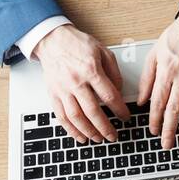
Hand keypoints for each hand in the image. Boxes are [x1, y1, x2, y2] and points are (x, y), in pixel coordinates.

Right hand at [35, 23, 127, 143]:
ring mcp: (63, 89)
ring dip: (88, 131)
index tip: (126, 117)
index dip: (120, 109)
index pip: (109, 96)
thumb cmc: (77, 44)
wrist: (53, 40)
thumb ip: (114, 72)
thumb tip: (119, 91)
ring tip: (98, 139)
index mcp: (91, 70)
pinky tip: (79, 136)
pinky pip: (61, 116)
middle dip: (105, 127)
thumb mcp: (103, 51)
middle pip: (93, 111)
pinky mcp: (54, 94)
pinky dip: (71, 129)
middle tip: (113, 135)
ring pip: (76, 117)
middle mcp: (76, 81)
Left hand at [138, 15, 178, 149]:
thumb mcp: (154, 54)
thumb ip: (147, 78)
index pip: (159, 101)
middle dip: (169, 129)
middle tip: (166, 144)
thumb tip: (142, 99)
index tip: (153, 130)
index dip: (155, 119)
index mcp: (166, 71)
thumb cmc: (175, 37)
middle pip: (175, 109)